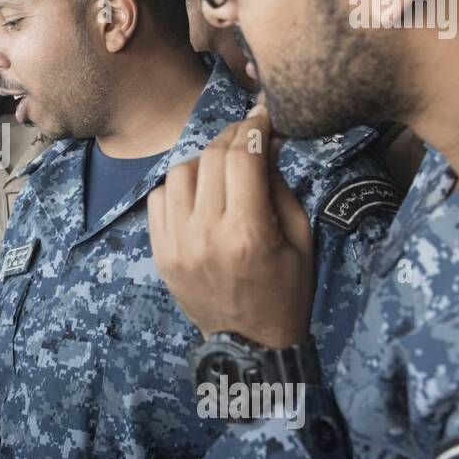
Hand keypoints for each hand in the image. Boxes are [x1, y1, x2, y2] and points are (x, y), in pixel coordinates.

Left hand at [148, 106, 313, 347]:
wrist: (249, 343)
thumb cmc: (286, 290)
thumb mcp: (299, 238)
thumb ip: (280, 186)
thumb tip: (263, 140)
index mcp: (248, 233)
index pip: (243, 157)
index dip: (254, 127)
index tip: (263, 115)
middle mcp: (206, 235)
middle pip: (211, 158)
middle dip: (232, 136)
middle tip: (247, 135)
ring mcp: (177, 244)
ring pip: (180, 172)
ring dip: (204, 161)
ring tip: (223, 168)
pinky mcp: (160, 252)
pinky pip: (159, 198)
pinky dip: (178, 187)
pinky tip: (199, 194)